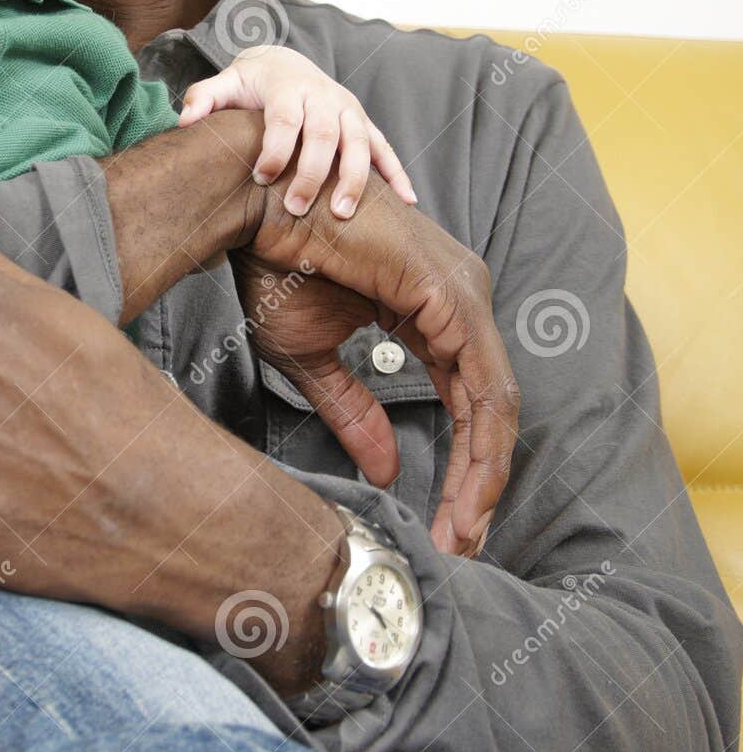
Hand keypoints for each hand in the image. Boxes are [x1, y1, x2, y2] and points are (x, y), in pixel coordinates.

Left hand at [178, 46, 416, 216]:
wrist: (285, 63)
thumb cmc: (252, 84)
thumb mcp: (225, 84)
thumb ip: (204, 99)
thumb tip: (184, 121)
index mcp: (290, 87)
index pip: (286, 118)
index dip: (276, 148)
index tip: (262, 177)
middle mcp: (325, 96)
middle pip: (325, 134)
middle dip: (313, 172)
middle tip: (298, 208)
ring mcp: (349, 110)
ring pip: (359, 143)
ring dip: (356, 179)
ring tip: (345, 213)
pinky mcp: (364, 124)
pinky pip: (385, 149)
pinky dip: (398, 175)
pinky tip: (408, 202)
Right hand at [235, 165, 520, 557]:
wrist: (256, 209)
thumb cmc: (277, 262)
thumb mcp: (313, 356)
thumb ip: (354, 412)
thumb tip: (385, 473)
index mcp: (431, 307)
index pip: (466, 397)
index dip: (462, 464)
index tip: (444, 523)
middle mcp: (459, 296)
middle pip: (489, 405)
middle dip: (481, 481)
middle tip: (462, 542)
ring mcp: (463, 291)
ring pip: (495, 400)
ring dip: (485, 473)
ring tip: (463, 529)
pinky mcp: (453, 294)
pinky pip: (484, 383)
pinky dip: (481, 443)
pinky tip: (468, 486)